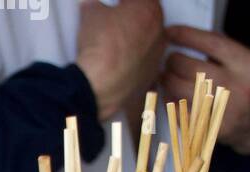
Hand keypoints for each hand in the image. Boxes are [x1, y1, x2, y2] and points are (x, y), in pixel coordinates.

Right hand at [77, 0, 165, 121]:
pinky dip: (133, 69)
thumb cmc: (100, 47)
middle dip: (134, 21)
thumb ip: (94, 6)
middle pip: (150, 21)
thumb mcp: (90, 15)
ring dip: (136, 45)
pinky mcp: (149, 80)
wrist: (99, 85)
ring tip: (115, 50)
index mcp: (149, 10)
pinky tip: (117, 71)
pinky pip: (143, 70)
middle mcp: (159, 33)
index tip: (117, 3)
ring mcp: (156, 58)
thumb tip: (91, 6)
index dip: (126, 1)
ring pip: (149, 46)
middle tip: (116, 25)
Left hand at [162, 25, 249, 154]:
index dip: (187, 36)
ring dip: (167, 80)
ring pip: (179, 88)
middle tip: (170, 60)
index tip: (171, 34)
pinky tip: (171, 95)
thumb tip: (188, 43)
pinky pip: (179, 109)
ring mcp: (221, 109)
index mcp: (248, 64)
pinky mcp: (208, 127)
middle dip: (173, 61)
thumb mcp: (248, 65)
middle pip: (189, 67)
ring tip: (166, 76)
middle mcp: (236, 85)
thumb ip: (224, 53)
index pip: (212, 43)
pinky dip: (171, 100)